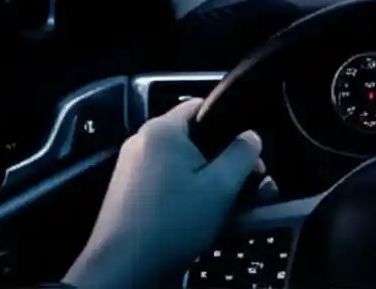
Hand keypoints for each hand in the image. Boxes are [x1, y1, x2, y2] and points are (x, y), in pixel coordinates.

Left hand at [64, 98, 261, 288]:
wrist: (124, 268)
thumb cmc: (172, 223)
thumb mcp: (220, 188)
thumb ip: (242, 155)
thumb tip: (251, 137)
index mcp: (162, 130)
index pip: (201, 106)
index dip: (231, 125)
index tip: (250, 152)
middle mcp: (142, 143)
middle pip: (195, 141)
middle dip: (225, 162)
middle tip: (248, 186)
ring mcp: (132, 169)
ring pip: (183, 166)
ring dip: (209, 182)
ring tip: (230, 207)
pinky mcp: (129, 193)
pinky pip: (167, 183)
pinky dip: (187, 194)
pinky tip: (203, 217)